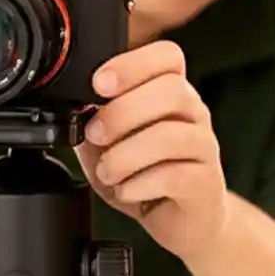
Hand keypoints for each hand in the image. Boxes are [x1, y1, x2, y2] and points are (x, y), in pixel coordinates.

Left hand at [74, 40, 228, 261]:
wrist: (178, 219)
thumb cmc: (144, 174)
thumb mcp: (106, 144)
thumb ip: (92, 121)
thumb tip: (69, 107)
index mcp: (170, 93)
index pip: (167, 56)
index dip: (133, 64)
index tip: (99, 83)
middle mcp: (194, 114)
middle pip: (172, 90)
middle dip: (123, 112)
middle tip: (95, 134)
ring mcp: (204, 148)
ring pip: (172, 136)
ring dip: (126, 154)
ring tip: (107, 171)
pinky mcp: (206, 184)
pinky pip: (176, 176)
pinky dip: (140, 184)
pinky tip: (127, 191)